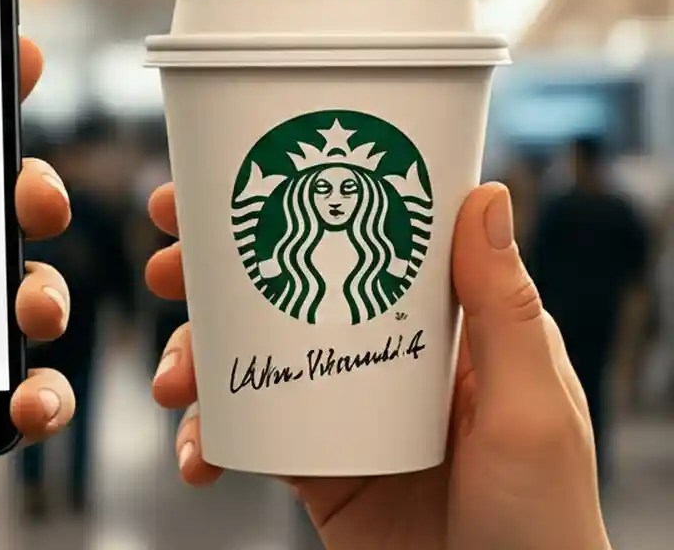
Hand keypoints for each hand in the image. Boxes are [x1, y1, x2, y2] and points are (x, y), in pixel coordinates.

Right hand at [148, 182, 610, 549]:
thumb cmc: (544, 517)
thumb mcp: (531, 407)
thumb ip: (502, 309)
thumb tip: (481, 194)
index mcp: (435, 326)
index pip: (350, 240)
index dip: (281, 207)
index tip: (213, 191)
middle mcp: (379, 356)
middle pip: (278, 294)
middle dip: (208, 278)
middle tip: (164, 269)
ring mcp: (338, 410)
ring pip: (245, 362)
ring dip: (191, 361)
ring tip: (171, 384)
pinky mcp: (311, 465)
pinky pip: (243, 437)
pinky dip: (206, 442)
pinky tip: (196, 458)